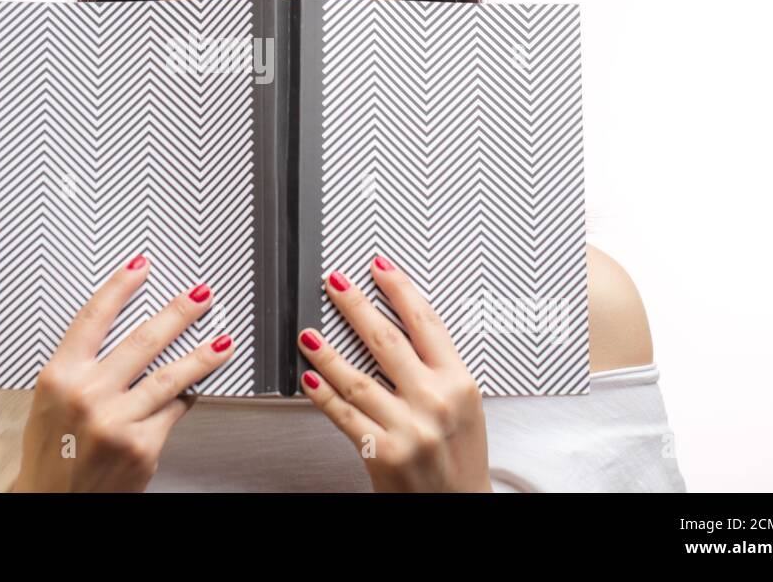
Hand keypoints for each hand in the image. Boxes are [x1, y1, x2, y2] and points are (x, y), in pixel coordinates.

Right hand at [10, 253, 233, 491]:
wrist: (53, 503)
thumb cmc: (51, 450)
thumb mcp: (50, 400)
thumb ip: (82, 368)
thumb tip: (127, 331)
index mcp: (59, 376)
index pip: (93, 318)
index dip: (120, 286)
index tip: (141, 266)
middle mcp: (88, 395)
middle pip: (143, 340)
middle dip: (179, 313)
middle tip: (201, 295)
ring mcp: (117, 422)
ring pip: (170, 376)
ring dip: (201, 354)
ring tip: (222, 340)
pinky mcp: (141, 446)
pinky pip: (174, 410)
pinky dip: (188, 395)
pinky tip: (200, 384)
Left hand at [296, 255, 492, 492]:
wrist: (460, 507)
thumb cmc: (461, 455)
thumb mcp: (465, 404)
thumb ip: (439, 366)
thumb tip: (401, 322)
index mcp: (459, 382)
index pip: (425, 322)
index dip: (399, 289)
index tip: (379, 267)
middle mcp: (435, 401)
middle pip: (386, 340)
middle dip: (354, 306)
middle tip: (333, 283)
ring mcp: (409, 427)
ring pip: (358, 378)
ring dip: (327, 353)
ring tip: (307, 333)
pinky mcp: (384, 452)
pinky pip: (345, 416)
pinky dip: (324, 394)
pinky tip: (309, 377)